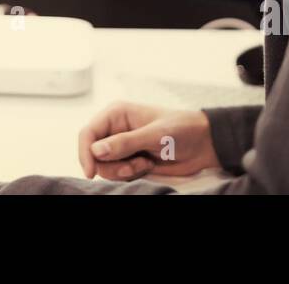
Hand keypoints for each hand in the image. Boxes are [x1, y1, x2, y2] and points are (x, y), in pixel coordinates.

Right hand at [77, 103, 219, 180]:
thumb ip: (125, 143)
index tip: (91, 173)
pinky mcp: (130, 161)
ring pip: (105, 167)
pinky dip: (131, 175)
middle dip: (112, 165)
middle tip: (136, 165)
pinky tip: (148, 165)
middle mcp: (115, 129)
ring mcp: (122, 146)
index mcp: (116, 114)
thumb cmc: (181, 129)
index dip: (85, 153)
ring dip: (123, 171)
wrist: (203, 145)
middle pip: (93, 154)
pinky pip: (117, 174)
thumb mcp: (154, 135)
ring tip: (144, 164)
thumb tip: (96, 150)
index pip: (88, 133)